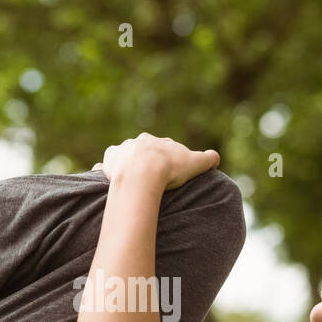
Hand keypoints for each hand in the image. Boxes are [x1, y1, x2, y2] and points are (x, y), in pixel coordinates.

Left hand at [93, 133, 219, 190]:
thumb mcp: (194, 163)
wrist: (144, 172)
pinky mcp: (109, 163)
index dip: (164, 158)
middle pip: (140, 149)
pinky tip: (106, 179)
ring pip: (121, 156)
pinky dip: (105, 171)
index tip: (166, 168)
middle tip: (146, 176)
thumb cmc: (170, 167)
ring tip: (125, 179)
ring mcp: (122, 152)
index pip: (162, 147)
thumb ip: (207, 159)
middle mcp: (138, 143)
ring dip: (123, 164)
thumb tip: (216, 157)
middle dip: (142, 159)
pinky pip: (105, 166)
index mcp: (157, 142)